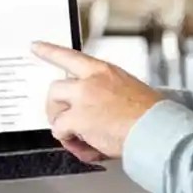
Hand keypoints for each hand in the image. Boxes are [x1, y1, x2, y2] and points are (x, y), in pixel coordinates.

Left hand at [31, 41, 163, 161]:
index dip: (49, 51)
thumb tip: (93, 117)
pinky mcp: (78, 119)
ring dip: (61, 124)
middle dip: (55, 106)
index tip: (36, 46)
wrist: (157, 129)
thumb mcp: (129, 92)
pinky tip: (84, 146)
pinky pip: (60, 130)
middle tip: (61, 119)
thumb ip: (106, 96)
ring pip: (54, 110)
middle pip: (55, 88)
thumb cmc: (151, 116)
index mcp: (104, 71)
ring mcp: (83, 99)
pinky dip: (69, 141)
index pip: (70, 56)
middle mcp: (90, 81)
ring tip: (75, 136)